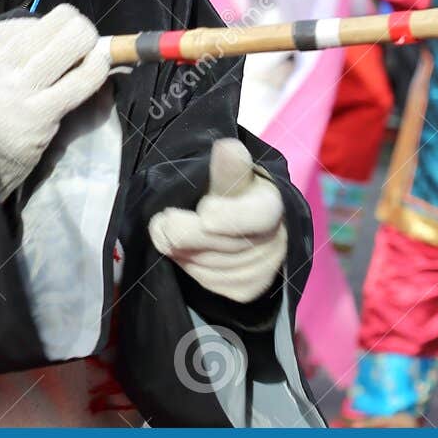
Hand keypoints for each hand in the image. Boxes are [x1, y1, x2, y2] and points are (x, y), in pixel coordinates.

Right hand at [0, 4, 110, 198]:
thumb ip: (27, 44)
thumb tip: (74, 32)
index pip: (47, 17)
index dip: (61, 29)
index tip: (59, 48)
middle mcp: (3, 57)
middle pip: (65, 21)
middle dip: (83, 31)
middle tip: (82, 49)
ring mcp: (21, 85)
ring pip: (77, 41)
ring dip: (94, 47)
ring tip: (93, 61)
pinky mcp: (40, 112)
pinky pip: (84, 79)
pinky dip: (98, 70)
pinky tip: (97, 74)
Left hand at [148, 138, 286, 303]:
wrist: (240, 224)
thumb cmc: (231, 193)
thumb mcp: (229, 174)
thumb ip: (226, 167)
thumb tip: (227, 148)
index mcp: (272, 203)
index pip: (257, 215)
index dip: (228, 216)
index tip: (203, 209)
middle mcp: (277, 239)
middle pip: (225, 244)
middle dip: (186, 233)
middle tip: (160, 222)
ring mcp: (265, 268)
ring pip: (212, 266)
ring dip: (180, 251)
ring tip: (165, 233)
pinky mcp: (248, 289)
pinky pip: (210, 282)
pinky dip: (190, 267)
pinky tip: (185, 251)